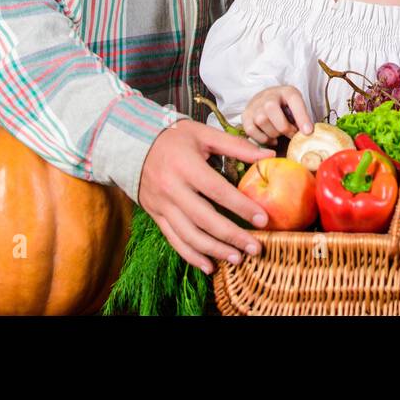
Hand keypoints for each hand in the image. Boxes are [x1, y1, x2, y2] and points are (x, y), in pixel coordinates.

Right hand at [138, 119, 275, 274]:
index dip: (241, 206)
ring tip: (238, 258)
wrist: (131, 144)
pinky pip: (174, 240)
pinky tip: (210, 265)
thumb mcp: (204, 134)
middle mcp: (172, 189)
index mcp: (186, 166)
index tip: (262, 219)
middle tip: (255, 247)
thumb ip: (236, 146)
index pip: (218, 191)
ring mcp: (161, 205)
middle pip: (204, 219)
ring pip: (189, 235)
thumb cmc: (173, 136)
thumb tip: (268, 156)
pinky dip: (192, 256)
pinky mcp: (155, 215)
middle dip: (232, 236)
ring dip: (215, 250)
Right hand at [242, 85, 313, 143]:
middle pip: (272, 110)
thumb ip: (301, 117)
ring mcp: (255, 105)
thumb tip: (307, 133)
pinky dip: (263, 138)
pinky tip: (271, 138)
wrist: (265, 99)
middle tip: (291, 134)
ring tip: (280, 134)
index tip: (308, 132)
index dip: (302, 117)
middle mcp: (268, 95)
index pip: (294, 100)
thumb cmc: (284, 106)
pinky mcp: (246, 116)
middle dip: (284, 127)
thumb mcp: (296, 106)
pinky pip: (251, 130)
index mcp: (286, 91)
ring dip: (273, 133)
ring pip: (261, 121)